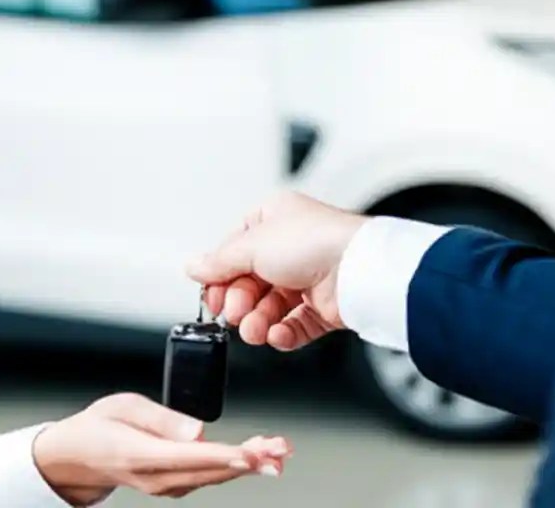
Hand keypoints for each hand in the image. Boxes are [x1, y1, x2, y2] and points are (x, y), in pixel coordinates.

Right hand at [32, 393, 290, 503]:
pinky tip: (256, 455)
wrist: (78, 456)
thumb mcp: (123, 406)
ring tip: (278, 451)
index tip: (252, 454)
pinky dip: (235, 466)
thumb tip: (198, 430)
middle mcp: (157, 478)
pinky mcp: (174, 484)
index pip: (190, 457)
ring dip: (249, 464)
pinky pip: (209, 477)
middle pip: (211, 471)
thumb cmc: (100, 426)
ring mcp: (166, 486)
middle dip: (251, 461)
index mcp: (141, 455)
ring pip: (214, 477)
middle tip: (281, 450)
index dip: (225, 456)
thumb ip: (162, 418)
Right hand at [186, 192, 368, 350]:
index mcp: (274, 219)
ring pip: (269, 308)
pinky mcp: (323, 307)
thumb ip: (219, 261)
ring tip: (255, 329)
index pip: (234, 250)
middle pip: (249, 283)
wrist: (359, 269)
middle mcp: (292, 247)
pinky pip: (293, 326)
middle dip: (239, 302)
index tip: (211, 294)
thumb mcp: (252, 244)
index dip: (221, 275)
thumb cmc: (317, 241)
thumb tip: (194, 266)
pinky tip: (277, 334)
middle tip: (234, 312)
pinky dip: (282, 334)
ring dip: (257, 323)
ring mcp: (308, 278)